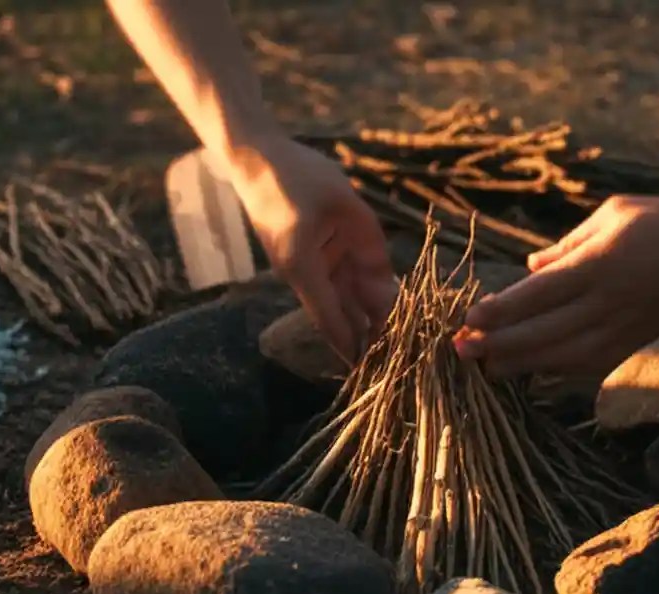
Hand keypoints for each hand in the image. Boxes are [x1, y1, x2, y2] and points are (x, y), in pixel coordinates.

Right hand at [225, 135, 396, 361]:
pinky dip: (360, 292)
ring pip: (343, 298)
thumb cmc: (296, 175)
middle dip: (368, 333)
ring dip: (367, 315)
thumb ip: (369, 241)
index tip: (369, 371)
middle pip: (340, 313)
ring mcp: (305, 266)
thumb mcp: (343, 201)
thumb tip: (386, 282)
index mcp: (303, 267)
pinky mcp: (309, 254)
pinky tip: (387, 304)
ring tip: (401, 337)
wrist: (256, 158)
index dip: (351, 346)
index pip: (330, 318)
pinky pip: (339, 279)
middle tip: (400, 357)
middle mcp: (302, 274)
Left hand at [454, 195, 658, 376]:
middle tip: (460, 350)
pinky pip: (585, 365)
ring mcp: (621, 329)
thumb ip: (567, 245)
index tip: (468, 319)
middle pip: (541, 333)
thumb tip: (530, 268)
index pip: (537, 295)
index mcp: (597, 265)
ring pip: (560, 358)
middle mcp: (606, 302)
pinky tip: (529, 369)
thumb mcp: (611, 215)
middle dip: (497, 345)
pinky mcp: (632, 344)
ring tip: (486, 366)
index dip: (500, 311)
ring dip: (520, 364)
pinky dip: (553, 370)